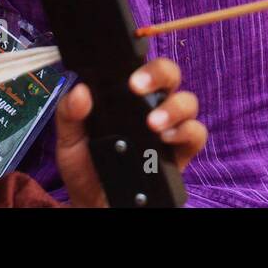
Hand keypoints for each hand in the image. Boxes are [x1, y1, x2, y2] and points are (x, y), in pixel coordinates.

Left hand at [55, 57, 205, 207]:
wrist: (95, 204)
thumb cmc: (86, 168)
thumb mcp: (69, 140)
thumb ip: (70, 114)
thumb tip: (81, 91)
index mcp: (128, 97)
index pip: (142, 67)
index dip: (141, 62)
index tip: (126, 75)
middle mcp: (153, 105)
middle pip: (170, 75)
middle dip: (159, 73)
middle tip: (136, 87)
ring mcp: (170, 127)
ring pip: (188, 101)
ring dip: (173, 107)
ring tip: (152, 124)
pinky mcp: (182, 151)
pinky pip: (197, 133)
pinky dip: (186, 131)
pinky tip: (166, 139)